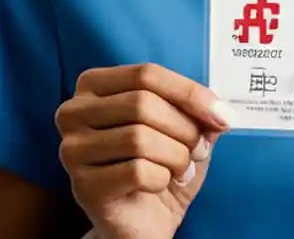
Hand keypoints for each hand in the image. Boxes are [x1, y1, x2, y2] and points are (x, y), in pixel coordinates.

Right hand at [55, 64, 236, 238]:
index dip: (190, 93)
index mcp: (94, 86)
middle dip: (184, 130)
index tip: (221, 116)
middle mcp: (74, 112)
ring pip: (139, 138)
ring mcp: (72, 149)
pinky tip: (159, 186)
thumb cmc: (159, 166)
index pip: (146, 74)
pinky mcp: (82, 185)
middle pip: (142, 104)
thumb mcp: (184, 130)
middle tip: (198, 151)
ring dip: (175, 157)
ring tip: (181, 170)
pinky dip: (161, 179)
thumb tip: (220, 111)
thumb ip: (198, 112)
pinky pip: (136, 172)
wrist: (143, 219)